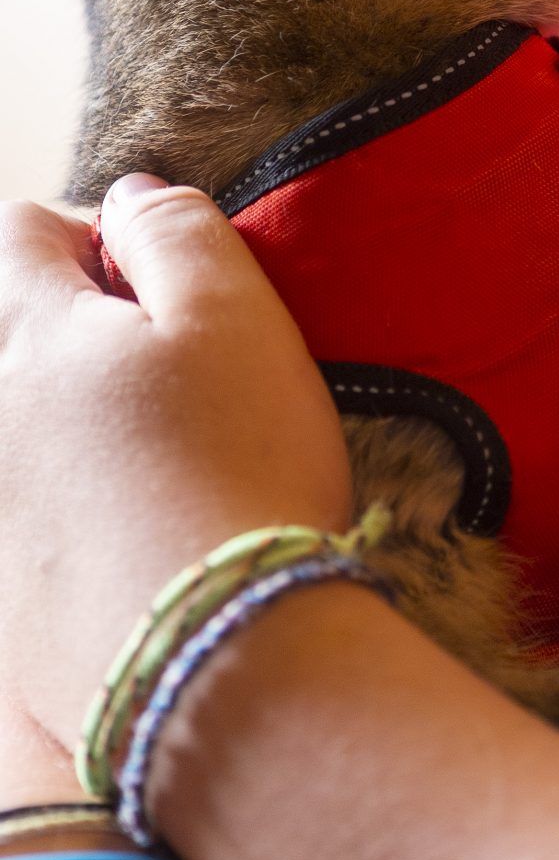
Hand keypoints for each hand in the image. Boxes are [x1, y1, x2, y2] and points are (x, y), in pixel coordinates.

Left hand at [0, 180, 352, 749]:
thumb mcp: (232, 311)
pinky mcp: (10, 596)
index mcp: (29, 337)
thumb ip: (173, 230)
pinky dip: (85, 500)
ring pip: (28, 423)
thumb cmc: (235, 466)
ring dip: (87, 414)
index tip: (163, 275)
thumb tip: (129, 197)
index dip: (94, 229)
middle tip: (178, 362)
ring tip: (174, 448)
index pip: (21, 231)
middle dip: (85, 324)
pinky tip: (153, 527)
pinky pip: (35, 514)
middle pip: (14, 330)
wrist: (212, 662)